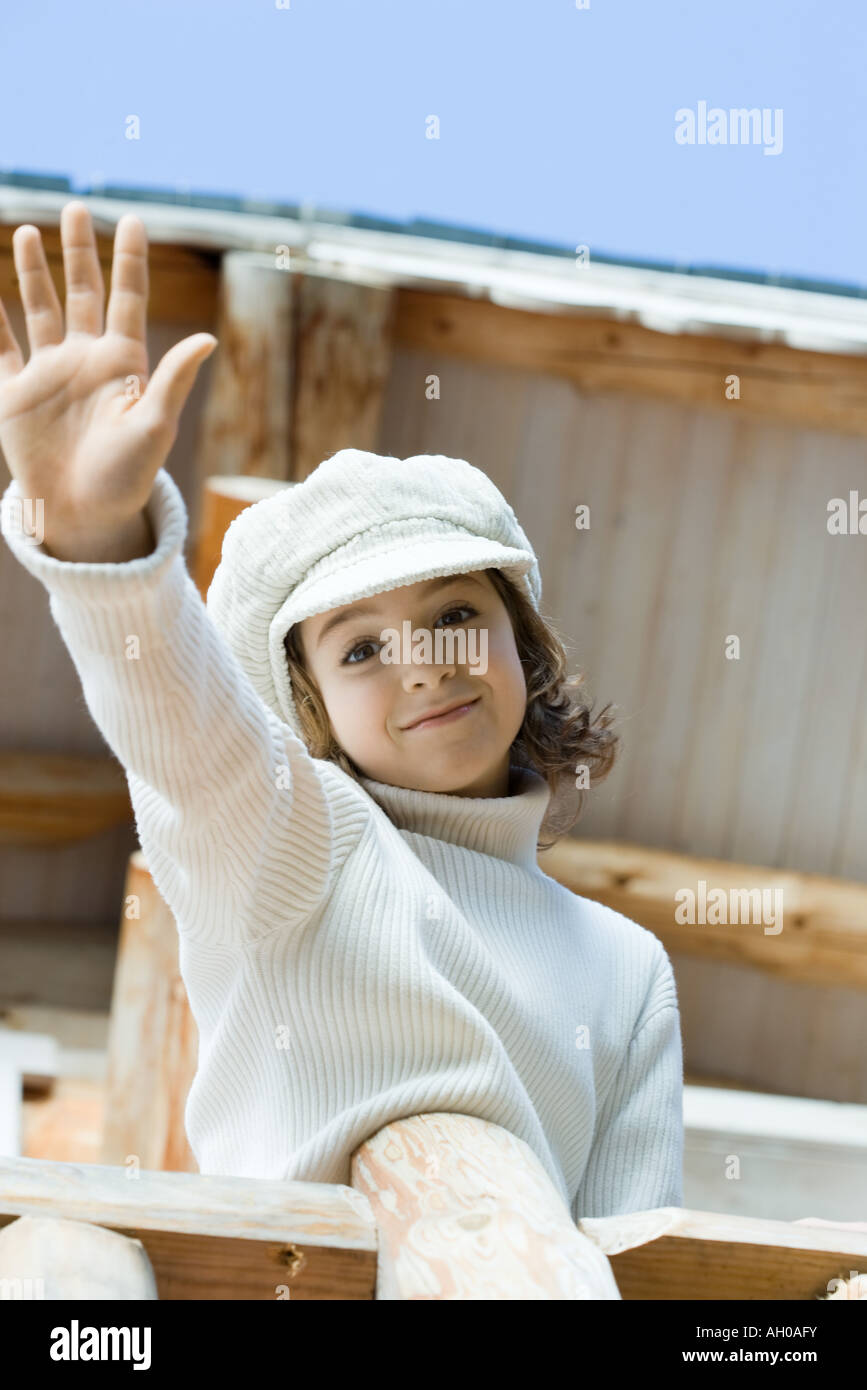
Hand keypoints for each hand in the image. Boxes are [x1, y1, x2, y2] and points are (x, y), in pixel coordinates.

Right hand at [0, 200, 216, 558]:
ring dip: (33, 273)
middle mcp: (86, 361)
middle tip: (75, 208)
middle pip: (82, 294)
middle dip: (79, 252)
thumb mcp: (154, 427)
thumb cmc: (128, 477)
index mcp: (124, 364)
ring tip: (26, 232)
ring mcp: (49, 375)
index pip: (128, 300)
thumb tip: (209, 338)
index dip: (130, 262)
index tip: (133, 220)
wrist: (84, 516)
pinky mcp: (14, 396)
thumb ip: (173, 380)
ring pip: (40, 310)